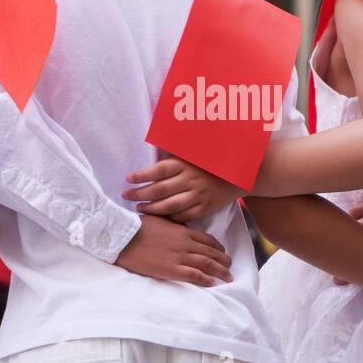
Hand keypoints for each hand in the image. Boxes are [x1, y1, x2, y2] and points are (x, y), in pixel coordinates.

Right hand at [115, 214, 232, 285]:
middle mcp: (185, 243)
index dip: (217, 247)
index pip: (207, 239)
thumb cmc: (138, 226)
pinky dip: (205, 279)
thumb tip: (183, 228)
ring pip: (206, 264)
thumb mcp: (160, 219)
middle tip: (230, 265)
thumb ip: (175, 225)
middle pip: (211, 252)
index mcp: (183, 231)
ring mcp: (179, 257)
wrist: (123, 237)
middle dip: (223, 260)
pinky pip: (193, 275)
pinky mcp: (170, 270)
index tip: (223, 252)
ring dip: (220, 271)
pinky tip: (212, 283)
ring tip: (228, 276)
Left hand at [123, 158, 243, 222]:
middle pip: (161, 189)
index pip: (159, 170)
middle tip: (127, 196)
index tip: (128, 178)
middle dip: (141, 194)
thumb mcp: (190, 156)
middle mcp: (191, 179)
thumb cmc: (206, 165)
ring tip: (139, 208)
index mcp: (185, 164)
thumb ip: (172, 156)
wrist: (235, 177)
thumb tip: (149, 145)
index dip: (142, 175)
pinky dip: (170, 218)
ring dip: (152, 208)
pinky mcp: (205, 208)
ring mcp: (198, 195)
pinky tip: (159, 217)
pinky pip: (184, 216)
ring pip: (170, 205)